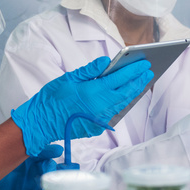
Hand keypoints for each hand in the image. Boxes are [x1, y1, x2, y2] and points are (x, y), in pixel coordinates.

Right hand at [11, 56, 152, 155]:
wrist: (41, 123)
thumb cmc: (52, 98)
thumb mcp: (69, 78)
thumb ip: (90, 70)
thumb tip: (107, 62)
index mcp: (93, 92)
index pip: (120, 78)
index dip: (134, 70)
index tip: (144, 63)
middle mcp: (100, 107)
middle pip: (127, 92)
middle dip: (139, 81)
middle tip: (148, 71)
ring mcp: (100, 119)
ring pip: (123, 104)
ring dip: (133, 92)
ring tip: (141, 82)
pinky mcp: (97, 127)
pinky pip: (114, 113)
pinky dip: (122, 102)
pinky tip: (126, 96)